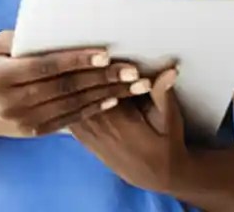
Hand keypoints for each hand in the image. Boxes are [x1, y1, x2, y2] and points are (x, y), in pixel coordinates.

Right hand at [0, 31, 151, 139]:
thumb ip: (24, 37)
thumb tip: (58, 24)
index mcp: (1, 76)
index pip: (45, 67)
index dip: (76, 61)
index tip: (104, 54)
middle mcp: (12, 101)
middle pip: (65, 87)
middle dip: (101, 78)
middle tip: (130, 69)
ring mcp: (24, 120)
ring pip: (72, 105)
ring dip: (106, 95)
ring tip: (132, 85)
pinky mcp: (34, 132)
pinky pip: (69, 120)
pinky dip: (93, 109)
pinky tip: (113, 100)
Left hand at [71, 68, 187, 193]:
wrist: (157, 176)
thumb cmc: (166, 144)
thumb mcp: (170, 120)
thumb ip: (164, 94)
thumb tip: (169, 70)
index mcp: (122, 123)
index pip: (106, 92)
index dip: (104, 74)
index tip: (106, 57)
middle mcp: (101, 130)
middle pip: (84, 97)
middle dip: (84, 76)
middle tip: (86, 59)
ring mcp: (90, 137)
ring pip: (73, 107)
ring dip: (72, 88)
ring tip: (71, 67)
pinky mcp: (85, 141)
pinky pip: (68, 120)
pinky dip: (65, 104)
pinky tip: (63, 88)